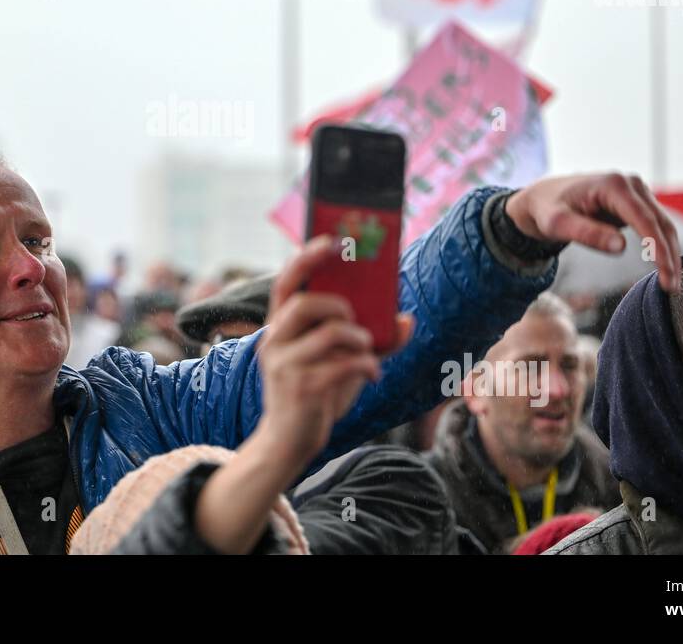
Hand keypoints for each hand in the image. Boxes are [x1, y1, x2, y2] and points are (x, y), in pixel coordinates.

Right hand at [257, 235, 413, 470]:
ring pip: (330, 333)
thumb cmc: (316, 395)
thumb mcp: (339, 361)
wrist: (289, 443)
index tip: (330, 240)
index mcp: (279, 328)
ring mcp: (284, 365)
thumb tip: (408, 320)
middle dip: (339, 306)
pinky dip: (366, 365)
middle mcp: (274, 342)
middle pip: (305, 304)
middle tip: (356, 319)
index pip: (285, 283)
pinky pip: (343, 364)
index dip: (305, 258)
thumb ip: (370, 339)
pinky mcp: (301, 388)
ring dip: (359, 339)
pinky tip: (372, 374)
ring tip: (367, 350)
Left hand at [506, 172, 681, 291]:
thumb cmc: (547, 210)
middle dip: (669, 256)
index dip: (658, 249)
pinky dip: (662, 247)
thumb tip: (621, 247)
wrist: (544, 197)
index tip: (666, 275)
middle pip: (660, 223)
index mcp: (614, 185)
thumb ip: (587, 233)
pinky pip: (656, 226)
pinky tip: (665, 268)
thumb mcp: (557, 224)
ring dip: (670, 254)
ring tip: (671, 284)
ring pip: (663, 225)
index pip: (644, 220)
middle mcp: (631, 184)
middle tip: (672, 288)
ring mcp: (637, 192)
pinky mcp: (637, 203)